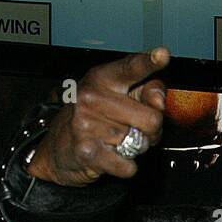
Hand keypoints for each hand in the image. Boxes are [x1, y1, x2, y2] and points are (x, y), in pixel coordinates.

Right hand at [24, 49, 169, 186]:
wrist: (59, 147)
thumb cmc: (95, 119)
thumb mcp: (118, 96)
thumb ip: (145, 92)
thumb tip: (159, 100)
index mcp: (102, 78)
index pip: (131, 68)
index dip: (149, 62)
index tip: (163, 54)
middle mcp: (92, 97)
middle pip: (151, 119)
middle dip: (152, 131)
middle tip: (136, 129)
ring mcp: (87, 123)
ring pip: (140, 144)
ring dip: (135, 148)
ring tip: (117, 141)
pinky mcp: (87, 151)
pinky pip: (128, 166)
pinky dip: (126, 167)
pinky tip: (111, 156)